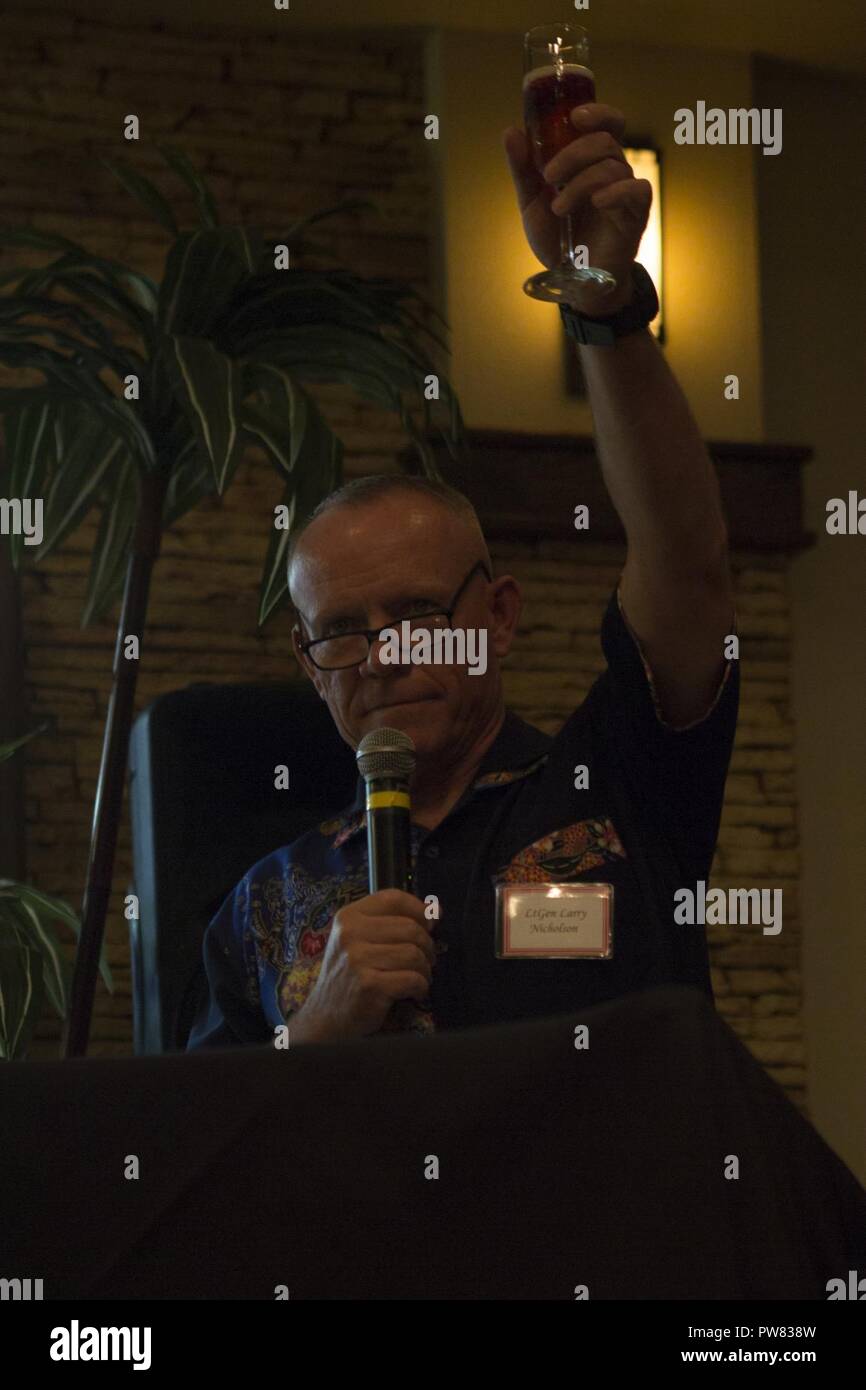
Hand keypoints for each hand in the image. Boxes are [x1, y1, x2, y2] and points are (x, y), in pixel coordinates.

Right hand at [290, 889, 434, 1042]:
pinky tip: (414, 992)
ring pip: (414, 954)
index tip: (432, 922)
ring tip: (418, 978)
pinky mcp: (369, 986)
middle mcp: (350, 934)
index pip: (393, 898)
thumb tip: (433, 911)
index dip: (419, 909)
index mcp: (348, 917)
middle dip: (427, 946)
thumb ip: (388, 923)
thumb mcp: (357, 940)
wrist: (325, 1017)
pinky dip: (421, 987)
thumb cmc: (349, 976)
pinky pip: (413, 979)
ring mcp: (357, 960)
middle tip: (426, 960)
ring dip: (425, 969)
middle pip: (410, 928)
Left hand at [503, 103, 651, 315]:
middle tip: (549, 175)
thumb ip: (523, 170)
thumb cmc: (557, 240)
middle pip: (605, 140)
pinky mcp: (635, 215)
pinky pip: (636, 190)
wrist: (572, 282)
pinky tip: (596, 203)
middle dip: (574, 152)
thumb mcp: (531, 204)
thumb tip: (511, 131)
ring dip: (580, 184)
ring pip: (612, 166)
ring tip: (558, 209)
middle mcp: (611, 172)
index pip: (605, 123)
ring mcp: (624, 192)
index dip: (596, 112)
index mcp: (589, 162)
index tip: (574, 116)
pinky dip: (615, 192)